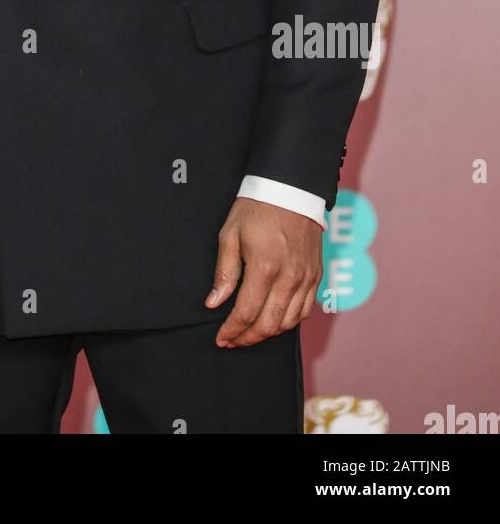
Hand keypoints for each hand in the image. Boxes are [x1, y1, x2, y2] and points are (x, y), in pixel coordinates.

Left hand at [206, 197, 321, 347]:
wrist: (290, 189)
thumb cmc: (256, 208)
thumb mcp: (230, 234)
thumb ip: (225, 272)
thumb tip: (214, 302)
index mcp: (265, 268)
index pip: (246, 313)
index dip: (232, 331)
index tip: (220, 338)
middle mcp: (289, 278)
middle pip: (269, 325)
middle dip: (247, 338)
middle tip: (232, 341)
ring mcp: (306, 278)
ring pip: (288, 322)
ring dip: (268, 333)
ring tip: (249, 333)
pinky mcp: (316, 276)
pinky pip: (305, 311)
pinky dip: (288, 322)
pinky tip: (274, 321)